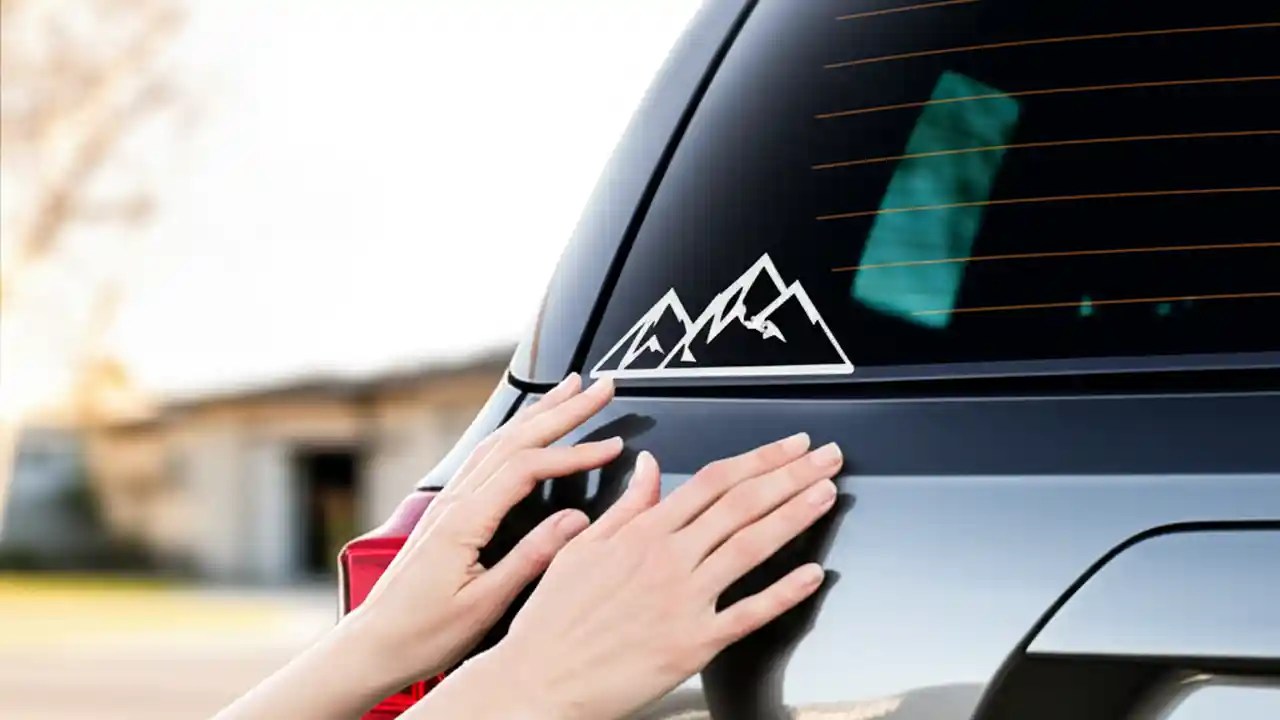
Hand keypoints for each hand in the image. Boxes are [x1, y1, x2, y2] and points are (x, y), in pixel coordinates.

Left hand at [215, 373, 619, 719]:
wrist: (373, 644)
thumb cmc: (423, 633)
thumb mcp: (486, 604)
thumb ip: (532, 557)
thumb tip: (577, 520)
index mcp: (464, 519)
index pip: (528, 468)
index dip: (574, 453)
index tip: (612, 446)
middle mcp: (454, 500)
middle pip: (515, 439)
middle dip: (563, 409)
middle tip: (600, 387)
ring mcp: (448, 502)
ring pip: (498, 441)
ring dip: (539, 413)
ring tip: (570, 392)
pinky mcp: (447, 511)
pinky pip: (485, 457)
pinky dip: (515, 434)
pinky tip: (526, 429)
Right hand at [417, 432, 841, 719]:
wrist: (539, 680)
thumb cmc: (554, 619)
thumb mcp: (581, 547)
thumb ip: (625, 505)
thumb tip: (649, 466)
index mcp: (642, 532)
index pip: (714, 480)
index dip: (759, 458)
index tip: (791, 445)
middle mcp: (668, 559)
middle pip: (742, 503)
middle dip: (792, 474)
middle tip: (828, 455)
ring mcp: (683, 600)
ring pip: (751, 546)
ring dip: (795, 515)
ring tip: (827, 492)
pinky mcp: (693, 643)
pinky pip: (747, 612)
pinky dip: (783, 592)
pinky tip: (813, 574)